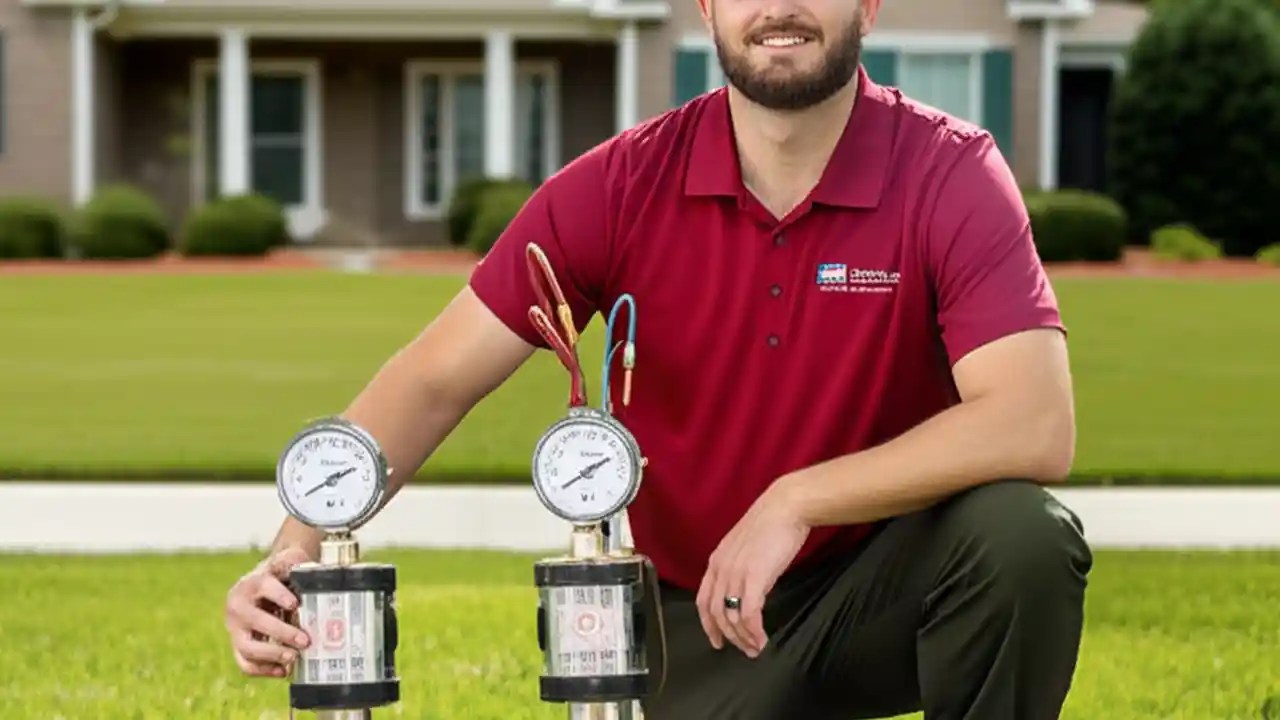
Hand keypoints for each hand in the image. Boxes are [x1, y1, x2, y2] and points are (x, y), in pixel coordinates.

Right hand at [225, 546, 312, 676]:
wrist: (266, 580)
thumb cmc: (283, 574)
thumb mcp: (290, 561)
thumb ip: (297, 564)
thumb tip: (315, 576)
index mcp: (252, 582)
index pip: (264, 586)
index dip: (278, 595)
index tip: (295, 604)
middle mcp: (238, 605)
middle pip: (254, 620)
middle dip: (281, 632)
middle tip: (305, 640)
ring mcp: (235, 628)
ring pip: (246, 646)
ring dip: (271, 655)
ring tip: (294, 657)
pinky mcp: (238, 644)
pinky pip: (244, 663)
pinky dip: (262, 670)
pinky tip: (283, 671)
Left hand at [696, 480, 809, 657]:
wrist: (785, 507)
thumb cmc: (771, 524)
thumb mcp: (745, 548)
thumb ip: (739, 567)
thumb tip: (745, 589)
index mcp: (716, 561)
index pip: (703, 600)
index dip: (708, 624)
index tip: (717, 640)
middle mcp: (721, 569)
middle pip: (716, 613)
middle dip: (729, 636)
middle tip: (744, 650)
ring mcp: (736, 573)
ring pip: (732, 616)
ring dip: (743, 637)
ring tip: (756, 649)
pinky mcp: (754, 577)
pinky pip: (749, 613)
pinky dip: (754, 631)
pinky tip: (762, 639)